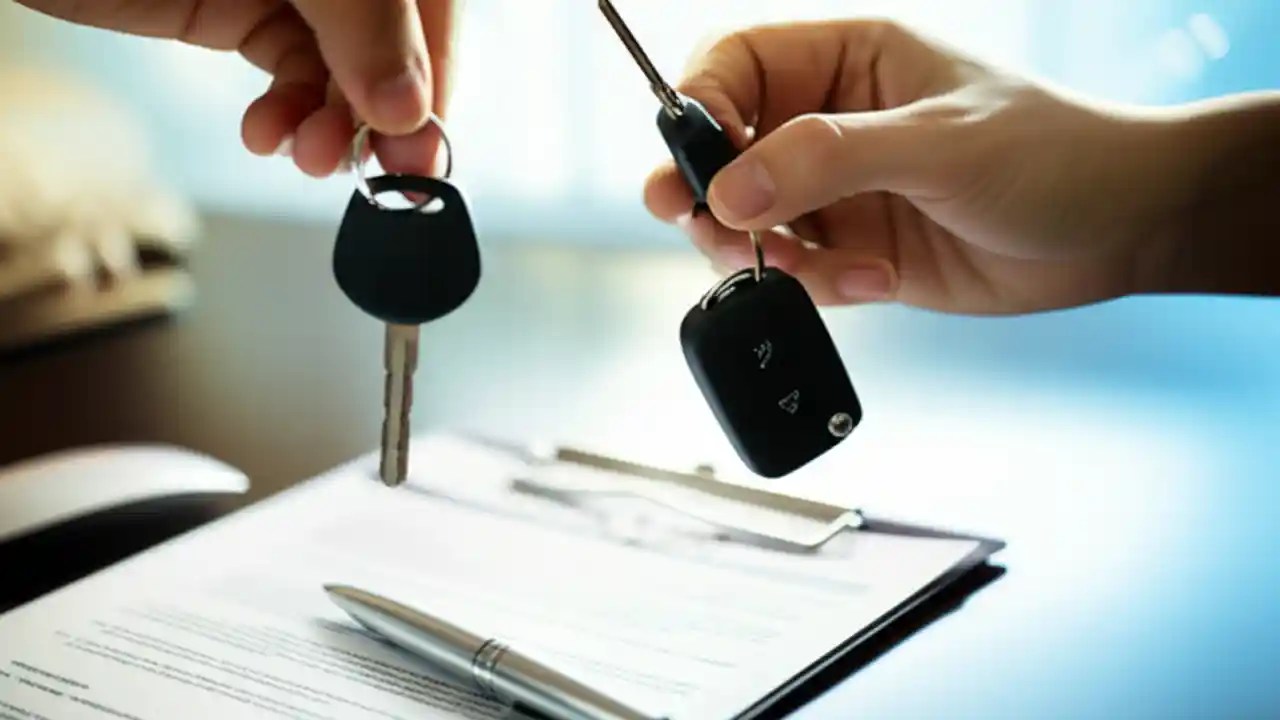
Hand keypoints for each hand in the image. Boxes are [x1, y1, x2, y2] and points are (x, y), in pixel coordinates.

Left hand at [16, 0, 458, 176]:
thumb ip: (366, 21)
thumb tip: (411, 109)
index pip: (437, 10)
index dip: (438, 77)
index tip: (422, 143)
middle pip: (398, 46)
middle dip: (384, 113)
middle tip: (382, 171)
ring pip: (345, 71)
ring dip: (333, 127)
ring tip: (310, 155)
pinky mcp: (243, 10)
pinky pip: (291, 77)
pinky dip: (287, 117)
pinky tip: (268, 132)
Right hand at [644, 20, 1195, 314]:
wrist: (1121, 232)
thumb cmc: (1055, 152)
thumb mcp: (938, 143)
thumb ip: (827, 159)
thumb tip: (729, 189)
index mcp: (847, 59)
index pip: (735, 63)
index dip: (700, 107)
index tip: (694, 163)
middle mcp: (831, 121)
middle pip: (724, 149)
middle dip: (710, 194)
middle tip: (714, 229)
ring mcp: (840, 189)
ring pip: (749, 220)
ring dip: (765, 253)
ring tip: (814, 269)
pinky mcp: (855, 249)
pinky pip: (796, 270)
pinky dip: (816, 286)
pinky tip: (875, 280)